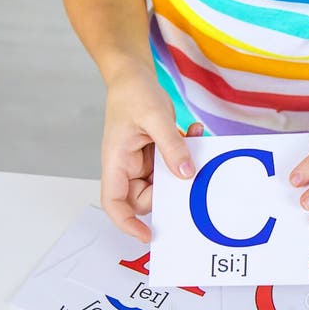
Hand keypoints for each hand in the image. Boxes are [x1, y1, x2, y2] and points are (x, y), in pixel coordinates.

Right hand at [101, 61, 202, 241]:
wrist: (134, 74)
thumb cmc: (133, 92)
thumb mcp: (154, 117)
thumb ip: (171, 147)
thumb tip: (187, 174)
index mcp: (116, 161)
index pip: (114, 203)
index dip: (127, 223)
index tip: (146, 235)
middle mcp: (127, 167)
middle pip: (146, 197)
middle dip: (171, 189)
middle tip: (189, 172)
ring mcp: (143, 163)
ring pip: (165, 183)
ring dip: (183, 166)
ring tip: (193, 138)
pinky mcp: (157, 155)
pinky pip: (174, 166)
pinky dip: (187, 153)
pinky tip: (194, 131)